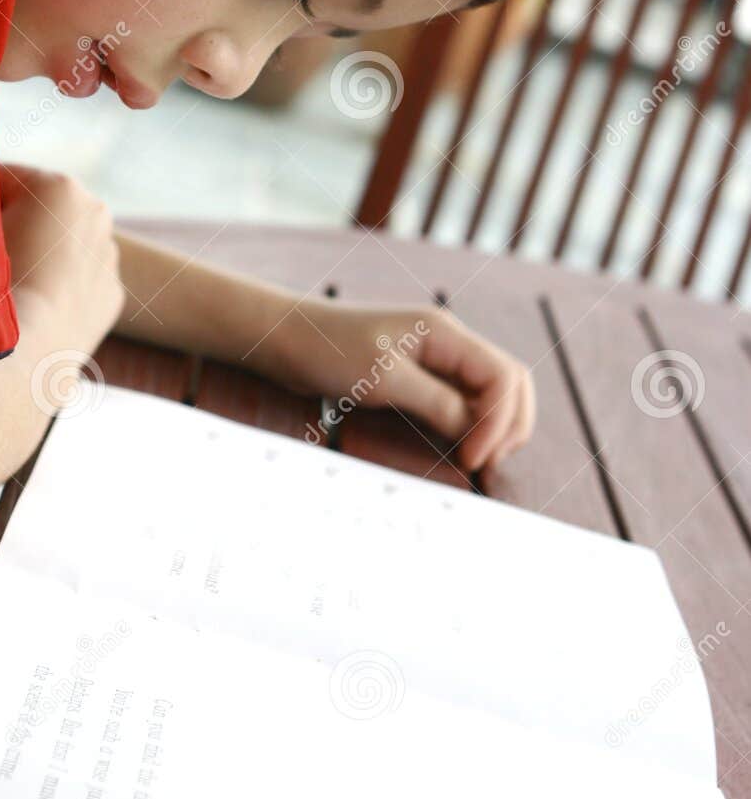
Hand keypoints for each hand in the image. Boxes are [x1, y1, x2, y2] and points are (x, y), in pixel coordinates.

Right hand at [0, 165, 124, 358]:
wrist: (18, 359)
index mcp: (61, 189)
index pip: (2, 179)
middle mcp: (96, 214)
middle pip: (37, 210)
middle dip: (11, 225)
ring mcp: (108, 258)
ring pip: (61, 245)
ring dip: (36, 254)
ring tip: (6, 284)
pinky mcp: (110, 298)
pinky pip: (78, 280)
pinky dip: (58, 287)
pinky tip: (33, 306)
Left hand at [263, 299, 534, 474]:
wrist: (288, 338)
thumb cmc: (328, 351)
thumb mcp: (382, 380)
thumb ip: (436, 403)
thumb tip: (476, 433)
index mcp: (446, 334)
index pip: (503, 376)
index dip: (498, 422)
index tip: (471, 458)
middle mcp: (450, 344)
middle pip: (511, 382)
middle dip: (510, 425)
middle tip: (485, 464)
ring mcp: (439, 360)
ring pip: (492, 393)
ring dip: (496, 427)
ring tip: (478, 460)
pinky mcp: (422, 377)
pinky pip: (464, 400)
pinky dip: (472, 426)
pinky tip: (459, 448)